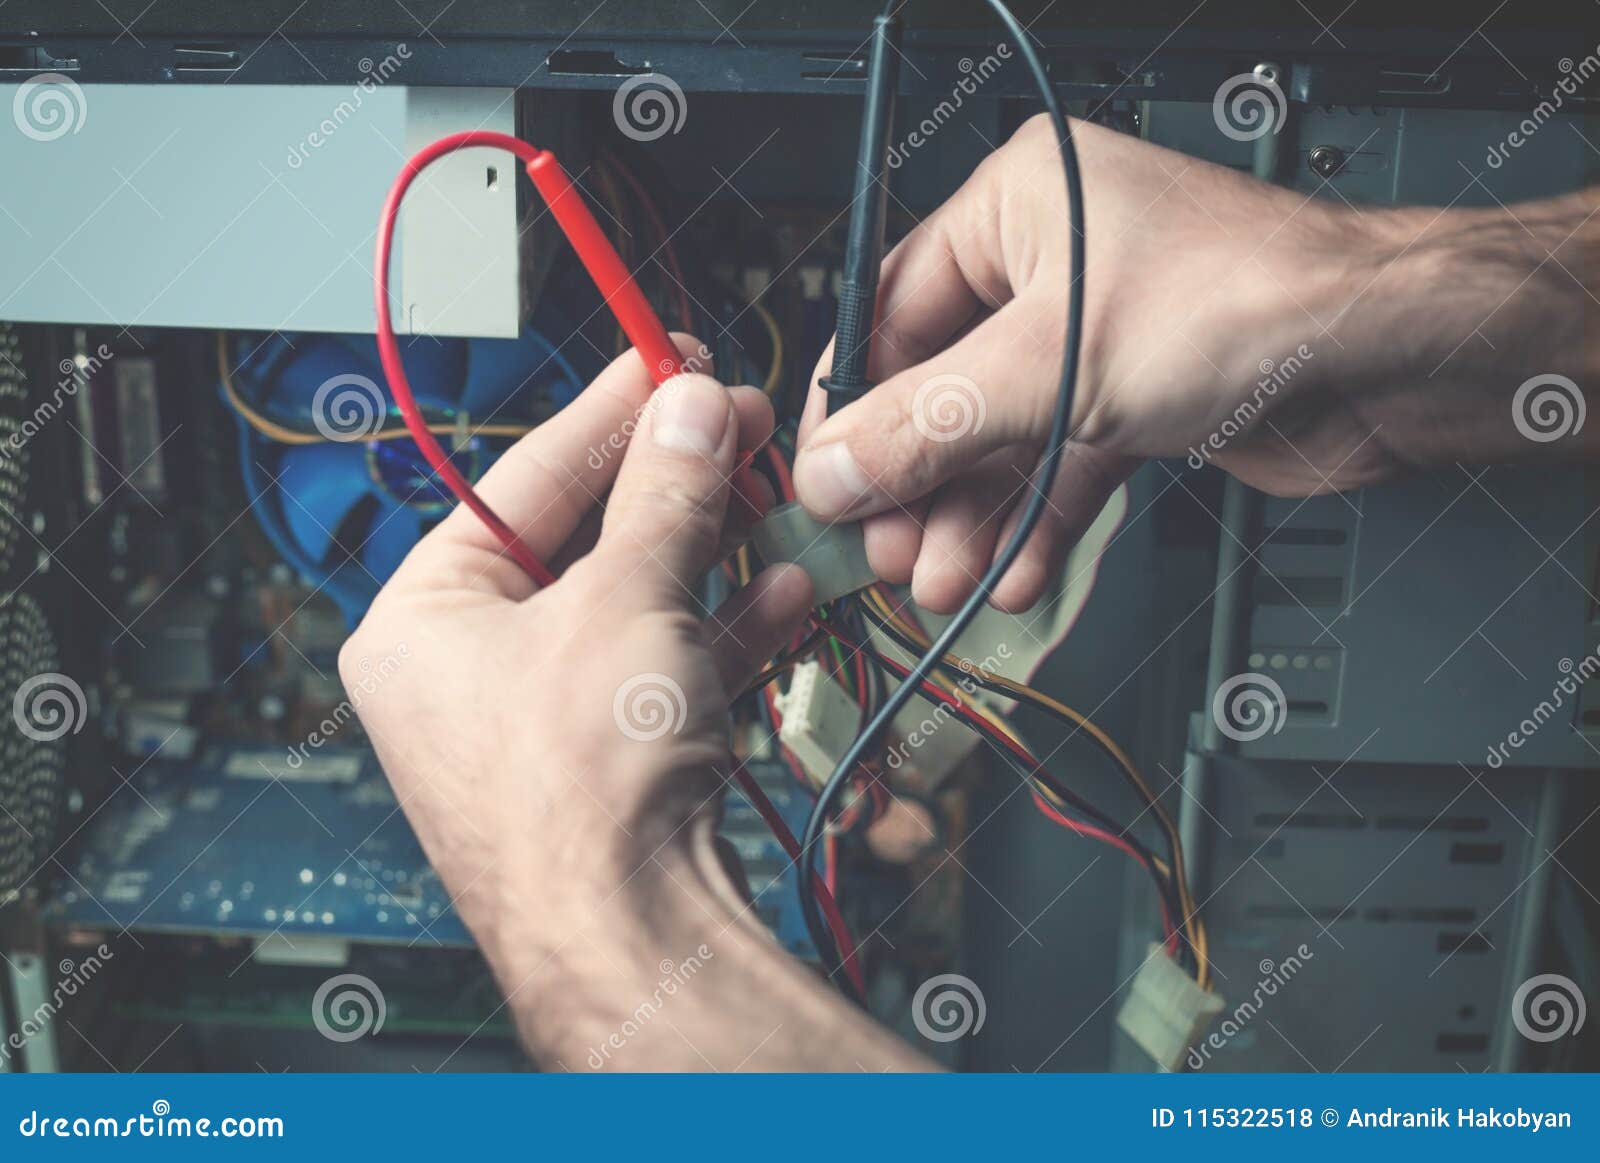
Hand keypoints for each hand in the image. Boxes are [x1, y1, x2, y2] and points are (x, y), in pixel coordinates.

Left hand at [339, 335, 808, 992]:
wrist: (631, 944)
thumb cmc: (578, 797)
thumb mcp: (625, 600)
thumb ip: (663, 492)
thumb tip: (686, 408)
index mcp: (420, 620)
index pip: (522, 478)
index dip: (606, 412)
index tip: (665, 361)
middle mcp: (463, 672)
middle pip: (580, 540)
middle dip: (671, 486)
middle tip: (733, 428)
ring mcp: (532, 724)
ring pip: (628, 604)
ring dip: (709, 554)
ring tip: (770, 504)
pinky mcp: (598, 764)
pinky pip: (656, 669)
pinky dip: (717, 630)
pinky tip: (777, 592)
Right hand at [793, 114, 1588, 613]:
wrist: (1384, 360)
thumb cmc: (1244, 305)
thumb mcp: (1050, 368)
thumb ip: (926, 425)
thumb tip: (831, 470)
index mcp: (1016, 206)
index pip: (890, 307)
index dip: (852, 403)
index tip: (823, 480)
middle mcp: (1050, 266)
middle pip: (941, 384)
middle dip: (916, 480)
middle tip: (887, 551)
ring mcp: (1093, 336)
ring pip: (998, 437)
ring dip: (969, 517)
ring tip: (942, 582)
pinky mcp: (1134, 399)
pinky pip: (1058, 465)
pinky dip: (1033, 520)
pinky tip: (1008, 573)